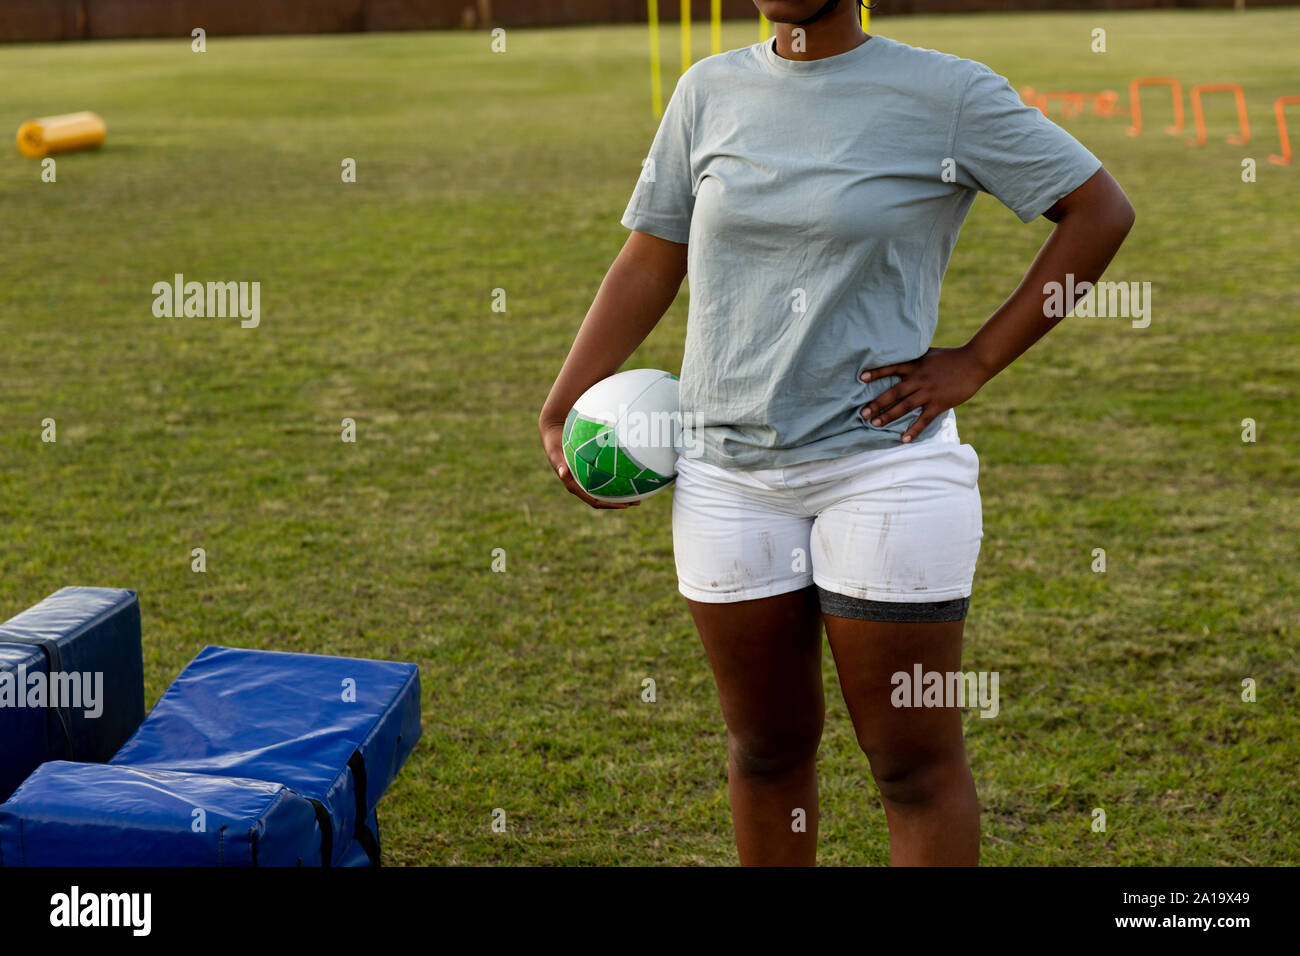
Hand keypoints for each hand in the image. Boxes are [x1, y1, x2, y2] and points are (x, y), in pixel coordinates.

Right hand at [539, 418, 638, 508]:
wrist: (554, 434)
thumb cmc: (554, 443)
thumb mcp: (556, 453)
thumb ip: (559, 464)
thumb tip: (563, 473)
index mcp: (574, 486)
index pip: (594, 501)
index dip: (610, 504)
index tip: (624, 505)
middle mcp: (582, 485)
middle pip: (604, 499)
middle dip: (621, 502)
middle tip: (638, 501)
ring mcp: (587, 479)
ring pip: (607, 490)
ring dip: (622, 493)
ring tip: (640, 492)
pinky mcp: (591, 471)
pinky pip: (606, 479)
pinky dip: (618, 480)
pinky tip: (630, 475)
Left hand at [859, 345, 991, 442]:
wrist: (974, 362)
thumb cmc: (951, 357)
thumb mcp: (929, 354)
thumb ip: (915, 360)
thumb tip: (902, 360)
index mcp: (915, 365)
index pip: (891, 368)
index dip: (876, 373)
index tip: (860, 378)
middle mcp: (919, 379)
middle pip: (894, 393)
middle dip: (877, 404)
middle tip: (863, 414)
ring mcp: (929, 392)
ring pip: (905, 407)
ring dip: (888, 416)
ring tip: (875, 424)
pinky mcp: (939, 403)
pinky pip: (924, 419)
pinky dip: (914, 430)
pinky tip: (903, 439)